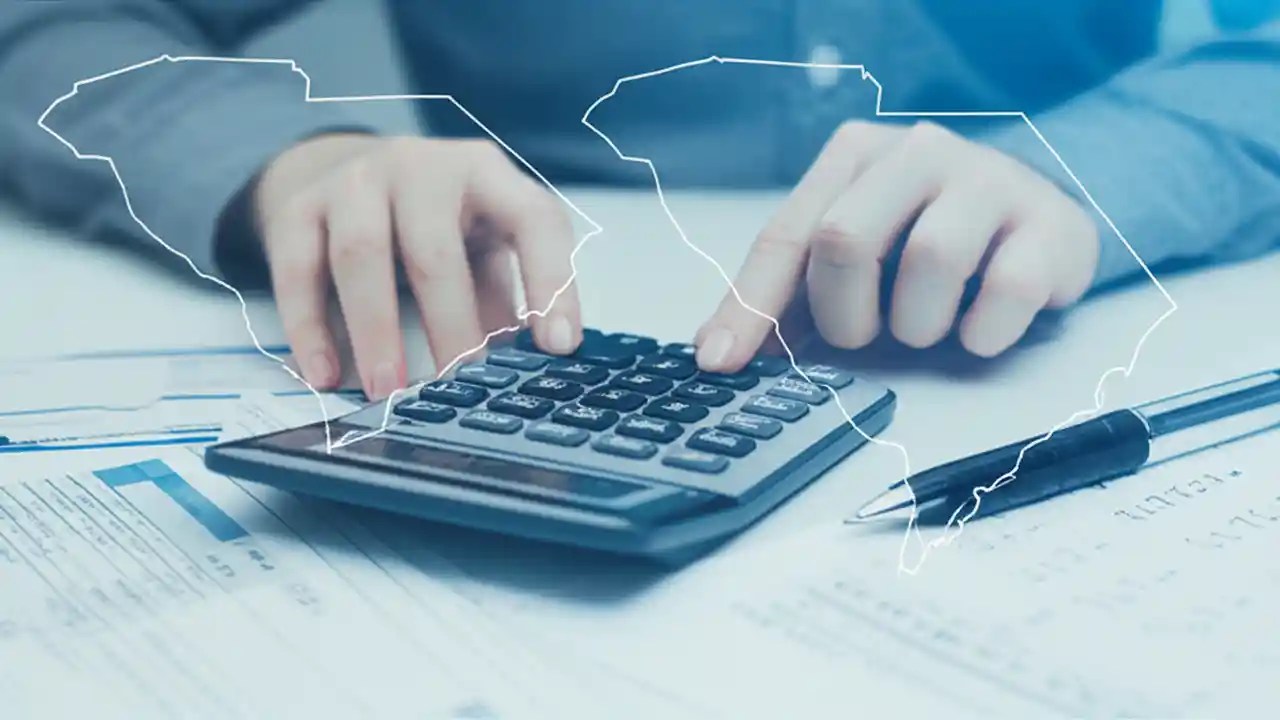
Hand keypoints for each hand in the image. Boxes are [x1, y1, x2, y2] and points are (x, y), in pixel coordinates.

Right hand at [254, 133, 581, 398]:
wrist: (340, 166)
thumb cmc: (433, 220)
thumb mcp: (482, 242)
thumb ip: (505, 295)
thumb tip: (529, 367)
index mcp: (485, 173)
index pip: (533, 219)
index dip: (552, 282)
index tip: (558, 347)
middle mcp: (420, 167)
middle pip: (434, 249)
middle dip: (449, 324)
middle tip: (457, 384)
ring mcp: (354, 182)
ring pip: (360, 254)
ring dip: (375, 330)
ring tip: (387, 390)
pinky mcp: (298, 208)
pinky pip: (299, 272)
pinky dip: (310, 328)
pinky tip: (325, 375)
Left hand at [695, 121, 1098, 369]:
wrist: (1036, 221)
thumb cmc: (924, 239)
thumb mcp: (851, 257)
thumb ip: (786, 297)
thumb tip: (717, 353)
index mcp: (853, 157)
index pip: (786, 236)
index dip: (750, 306)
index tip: (722, 363)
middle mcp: (917, 152)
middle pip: (845, 239)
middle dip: (846, 315)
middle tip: (866, 336)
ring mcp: (988, 179)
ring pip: (931, 260)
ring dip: (918, 325)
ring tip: (927, 327)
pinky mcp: (1048, 221)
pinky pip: (1007, 289)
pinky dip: (983, 332)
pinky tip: (979, 331)